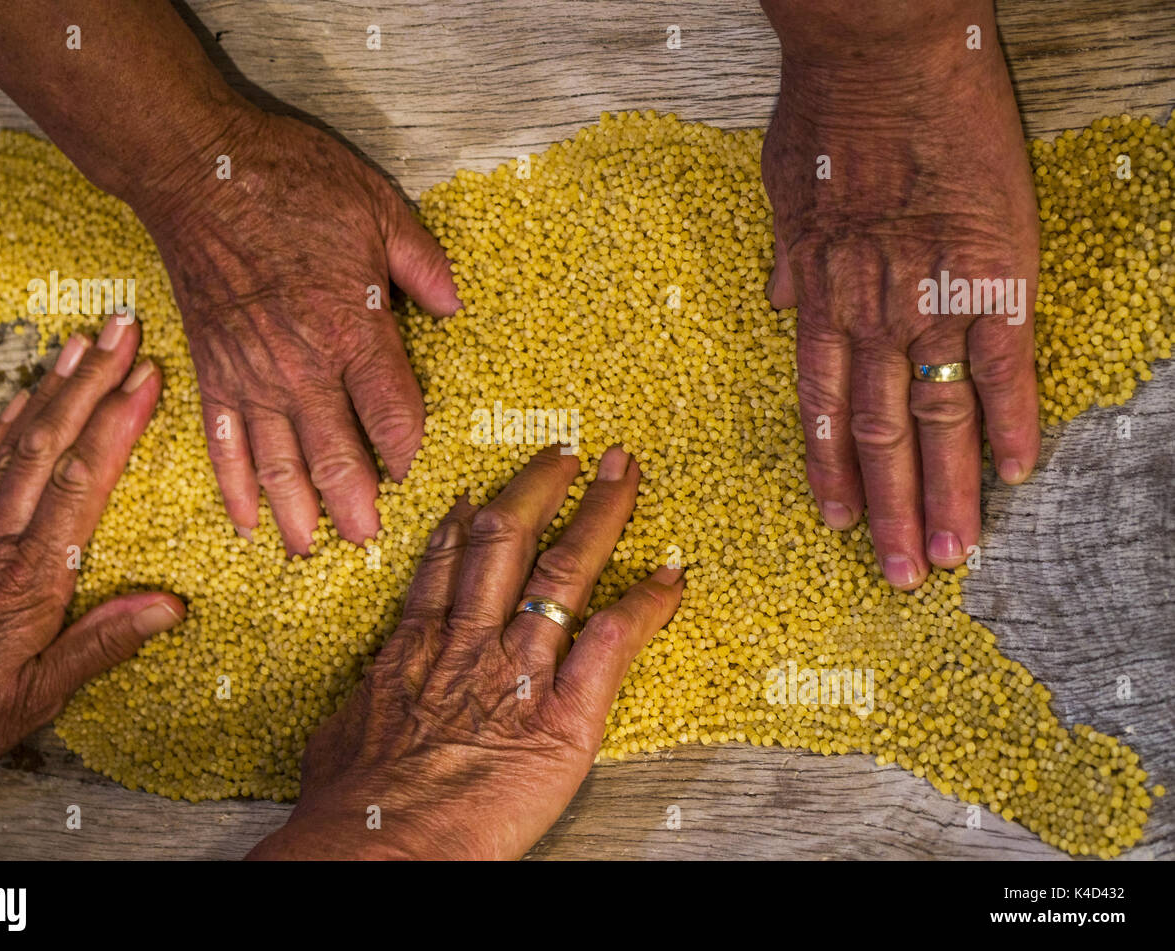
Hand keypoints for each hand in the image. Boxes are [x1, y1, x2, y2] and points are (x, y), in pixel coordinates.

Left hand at [0, 317, 184, 808]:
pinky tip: (16, 406)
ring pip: (11, 446)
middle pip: (50, 444)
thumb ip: (100, 644)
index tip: (146, 377)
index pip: (84, 482)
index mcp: (29, 580)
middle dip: (89, 380)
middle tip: (120, 329)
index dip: (117, 423)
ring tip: (78, 344)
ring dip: (48, 390)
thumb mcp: (34, 702)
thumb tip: (167, 606)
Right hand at [139, 106, 461, 554]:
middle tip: (369, 541)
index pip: (392, 416)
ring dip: (298, 513)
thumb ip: (423, 265)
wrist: (197, 171)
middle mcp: (304, 368)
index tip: (413, 471)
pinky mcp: (213, 374)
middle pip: (337, 457)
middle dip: (356, 507)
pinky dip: (234, 489)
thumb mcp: (380, 209)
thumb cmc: (292, 184)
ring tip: (314, 551)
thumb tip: (455, 309)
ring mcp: (253, 377)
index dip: (407, 453)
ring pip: (279, 465)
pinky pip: (224, 445)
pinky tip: (245, 523)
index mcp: (354, 331)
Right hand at [248, 445, 685, 859]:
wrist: (377, 848)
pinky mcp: (562, 719)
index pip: (451, 561)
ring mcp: (517, 675)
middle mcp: (470, 644)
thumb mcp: (341, 734)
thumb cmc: (351, 807)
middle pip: (508, 541)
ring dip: (598, 518)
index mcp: (416, 648)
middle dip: (542, 489)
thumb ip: (364, 703)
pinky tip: (669, 577)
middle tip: (568, 455)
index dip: (474, 519)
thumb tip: (362, 701)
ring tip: (621, 476)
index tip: (488, 489)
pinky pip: (611, 647)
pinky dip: (644, 608)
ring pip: (562, 572)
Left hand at [761, 0, 1040, 587]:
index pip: (822, 411)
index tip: (838, 525)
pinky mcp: (996, 275)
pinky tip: (1017, 472)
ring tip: (951, 554)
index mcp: (822, 300)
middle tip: (902, 577)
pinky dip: (1011, 420)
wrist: (882, 55)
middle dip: (890, 513)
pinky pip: (1007, 365)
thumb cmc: (826, 112)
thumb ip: (786, 261)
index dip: (832, 474)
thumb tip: (782, 304)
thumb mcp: (780, 192)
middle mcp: (872, 317)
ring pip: (937, 419)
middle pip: (879, 437)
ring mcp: (935, 300)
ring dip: (945, 493)